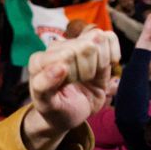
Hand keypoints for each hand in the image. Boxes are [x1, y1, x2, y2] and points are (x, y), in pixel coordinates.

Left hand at [22, 26, 121, 149]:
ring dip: (100, 63)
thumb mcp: (46, 105)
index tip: (68, 86)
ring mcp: (75, 43)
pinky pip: (110, 38)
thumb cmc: (58, 109)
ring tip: (89, 76)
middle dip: (87, 70)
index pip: (67, 55)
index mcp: (38, 61)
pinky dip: (112, 55)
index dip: (74, 74)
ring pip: (98, 39)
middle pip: (85, 46)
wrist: (73, 112)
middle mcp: (55, 48)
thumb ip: (44, 87)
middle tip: (79, 82)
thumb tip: (59, 67)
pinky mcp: (93, 44)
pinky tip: (103, 68)